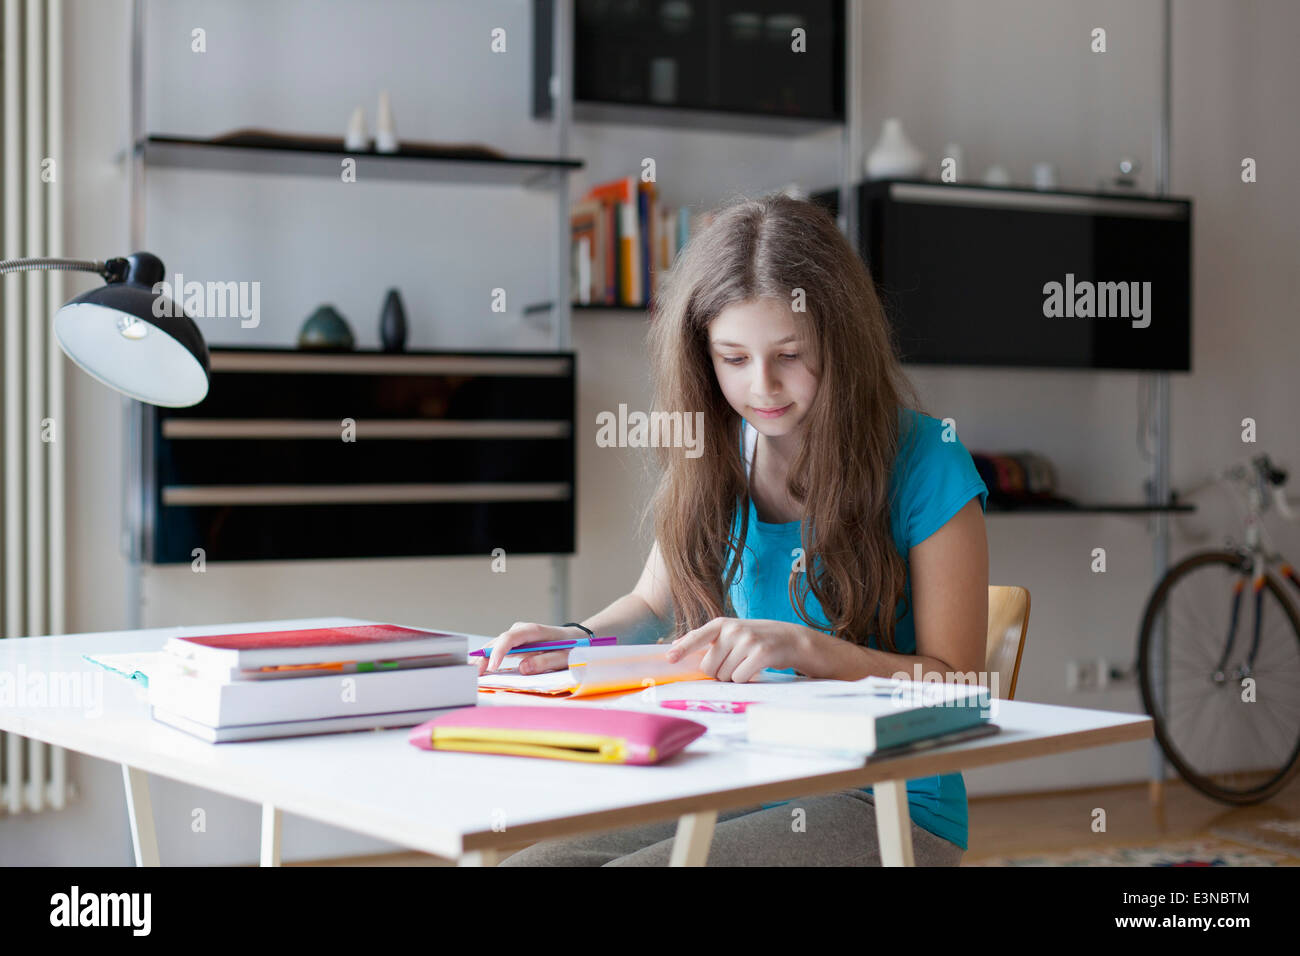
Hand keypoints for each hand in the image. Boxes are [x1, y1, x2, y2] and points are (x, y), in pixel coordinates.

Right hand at [476, 622, 580, 675]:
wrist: (577, 638)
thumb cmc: (572, 647)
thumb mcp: (565, 656)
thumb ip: (545, 661)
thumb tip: (523, 668)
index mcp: (534, 631)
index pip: (510, 638)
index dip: (498, 652)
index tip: (491, 667)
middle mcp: (522, 630)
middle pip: (498, 642)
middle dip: (484, 657)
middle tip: (473, 674)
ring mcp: (517, 636)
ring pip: (496, 645)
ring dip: (483, 658)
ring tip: (471, 673)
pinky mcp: (516, 644)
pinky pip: (499, 650)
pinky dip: (489, 659)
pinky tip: (480, 669)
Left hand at [665, 618, 808, 682]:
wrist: (791, 639)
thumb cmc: (756, 637)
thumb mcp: (731, 632)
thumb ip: (705, 638)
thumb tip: (675, 645)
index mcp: (722, 624)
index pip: (697, 637)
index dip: (683, 649)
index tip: (669, 658)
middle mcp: (733, 630)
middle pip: (708, 667)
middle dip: (718, 671)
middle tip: (734, 662)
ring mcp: (747, 641)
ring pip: (724, 675)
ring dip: (733, 675)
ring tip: (746, 662)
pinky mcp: (761, 654)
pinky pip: (740, 678)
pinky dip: (745, 678)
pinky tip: (755, 668)